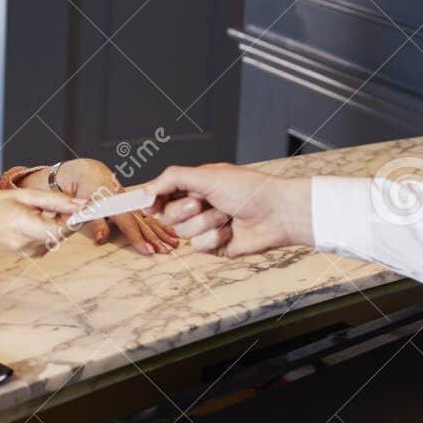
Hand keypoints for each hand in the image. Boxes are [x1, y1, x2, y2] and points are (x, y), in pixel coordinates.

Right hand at [0, 186, 84, 267]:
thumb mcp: (23, 196)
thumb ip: (55, 201)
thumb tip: (82, 203)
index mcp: (24, 227)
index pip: (63, 229)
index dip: (81, 218)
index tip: (94, 206)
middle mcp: (30, 245)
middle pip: (65, 231)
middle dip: (72, 212)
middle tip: (73, 192)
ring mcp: (32, 253)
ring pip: (60, 234)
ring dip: (62, 218)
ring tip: (47, 203)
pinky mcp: (34, 254)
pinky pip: (52, 238)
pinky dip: (53, 225)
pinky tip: (40, 215)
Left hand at [53, 158, 178, 254]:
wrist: (88, 170)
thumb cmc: (84, 186)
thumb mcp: (82, 204)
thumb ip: (94, 223)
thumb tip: (101, 239)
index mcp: (113, 200)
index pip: (128, 222)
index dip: (138, 237)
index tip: (147, 250)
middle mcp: (126, 200)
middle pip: (142, 221)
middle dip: (155, 237)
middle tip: (166, 251)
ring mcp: (132, 201)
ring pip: (149, 218)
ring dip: (161, 232)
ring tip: (173, 245)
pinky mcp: (134, 202)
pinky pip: (150, 214)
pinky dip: (161, 224)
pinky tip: (171, 233)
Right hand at [138, 165, 312, 256]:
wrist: (277, 213)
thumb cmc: (249, 189)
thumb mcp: (207, 176)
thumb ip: (172, 179)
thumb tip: (145, 190)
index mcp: (194, 186)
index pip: (162, 193)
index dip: (153, 199)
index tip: (146, 204)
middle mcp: (197, 206)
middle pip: (167, 216)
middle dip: (183, 210)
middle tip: (202, 202)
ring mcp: (205, 227)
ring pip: (183, 233)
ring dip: (204, 223)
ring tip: (226, 215)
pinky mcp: (215, 245)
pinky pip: (199, 246)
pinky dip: (214, 237)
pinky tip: (231, 230)